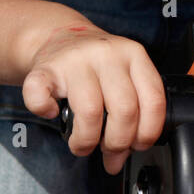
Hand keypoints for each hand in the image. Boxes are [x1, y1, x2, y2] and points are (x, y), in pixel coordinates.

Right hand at [21, 19, 165, 174]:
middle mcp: (107, 53)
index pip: (153, 100)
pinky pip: (41, 96)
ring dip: (86, 140)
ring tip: (82, 144)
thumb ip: (131, 113)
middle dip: (117, 142)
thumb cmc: (94, 65)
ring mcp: (75, 59)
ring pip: (90, 111)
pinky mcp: (45, 68)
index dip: (148, 132)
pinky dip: (45, 111)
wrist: (59, 35)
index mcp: (134, 55)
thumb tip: (120, 158)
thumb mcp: (123, 77)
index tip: (137, 145)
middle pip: (124, 110)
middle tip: (107, 149)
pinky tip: (51, 113)